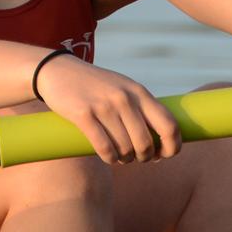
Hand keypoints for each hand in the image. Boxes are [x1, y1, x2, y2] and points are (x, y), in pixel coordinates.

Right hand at [32, 55, 181, 163]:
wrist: (59, 71)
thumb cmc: (96, 86)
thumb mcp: (124, 88)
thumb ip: (142, 108)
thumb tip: (162, 141)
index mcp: (139, 92)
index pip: (169, 125)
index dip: (172, 147)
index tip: (164, 155)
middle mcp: (124, 98)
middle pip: (146, 143)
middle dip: (144, 157)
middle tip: (137, 158)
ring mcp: (104, 106)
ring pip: (125, 149)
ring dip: (125, 159)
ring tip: (121, 157)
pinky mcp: (83, 115)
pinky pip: (105, 148)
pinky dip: (110, 158)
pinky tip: (109, 157)